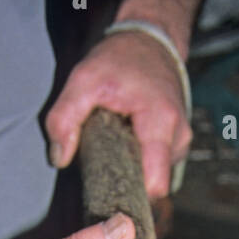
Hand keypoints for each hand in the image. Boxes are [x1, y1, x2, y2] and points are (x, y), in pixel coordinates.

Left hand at [45, 31, 191, 199]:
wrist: (150, 41)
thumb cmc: (121, 59)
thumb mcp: (83, 79)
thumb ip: (65, 118)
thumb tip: (59, 158)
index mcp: (160, 123)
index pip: (155, 185)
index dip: (131, 198)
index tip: (108, 196)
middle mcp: (177, 137)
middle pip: (152, 186)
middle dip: (126, 183)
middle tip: (102, 166)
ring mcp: (180, 142)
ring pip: (154, 177)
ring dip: (132, 170)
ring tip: (114, 148)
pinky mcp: (175, 143)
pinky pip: (156, 167)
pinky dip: (139, 161)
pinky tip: (126, 145)